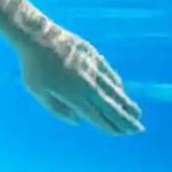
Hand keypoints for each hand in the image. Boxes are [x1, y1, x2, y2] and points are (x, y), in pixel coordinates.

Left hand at [18, 27, 143, 134]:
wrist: (38, 37)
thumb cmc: (34, 67)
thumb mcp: (39, 92)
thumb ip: (57, 109)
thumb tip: (78, 121)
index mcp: (74, 96)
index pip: (97, 116)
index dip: (110, 126)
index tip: (122, 134)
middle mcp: (88, 84)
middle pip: (111, 106)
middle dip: (126, 120)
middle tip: (138, 130)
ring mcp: (93, 69)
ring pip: (115, 91)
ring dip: (126, 104)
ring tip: (136, 114)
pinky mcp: (94, 56)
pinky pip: (110, 74)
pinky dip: (117, 85)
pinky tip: (121, 91)